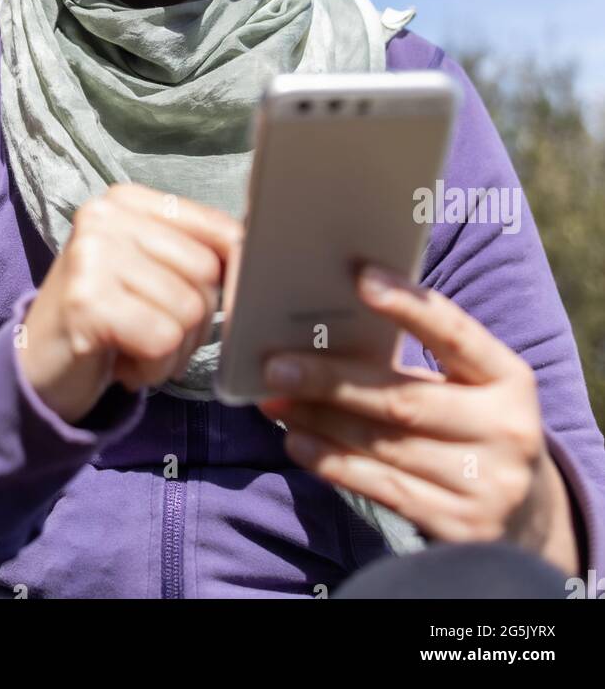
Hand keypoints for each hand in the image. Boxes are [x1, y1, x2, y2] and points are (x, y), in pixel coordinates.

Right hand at [18, 183, 242, 425]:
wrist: (36, 366)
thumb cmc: (107, 317)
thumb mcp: (150, 270)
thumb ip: (196, 252)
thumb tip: (261, 253)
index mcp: (128, 199)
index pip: (219, 228)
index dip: (237, 275)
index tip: (220, 304)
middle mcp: (106, 216)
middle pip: (207, 274)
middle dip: (194, 322)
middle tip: (153, 332)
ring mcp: (92, 255)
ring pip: (189, 311)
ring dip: (172, 350)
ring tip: (134, 346)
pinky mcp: (87, 301)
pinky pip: (163, 340)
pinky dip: (153, 368)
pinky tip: (123, 363)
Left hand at [257, 263, 580, 575]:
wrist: (528, 516)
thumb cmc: (476, 427)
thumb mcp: (472, 389)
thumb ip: (423, 360)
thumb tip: (329, 334)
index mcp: (510, 379)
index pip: (456, 334)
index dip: (409, 306)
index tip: (361, 277)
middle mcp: (506, 431)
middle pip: (404, 399)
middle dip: (332, 379)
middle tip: (277, 364)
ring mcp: (486, 485)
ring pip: (385, 445)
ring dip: (321, 420)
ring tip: (276, 400)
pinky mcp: (459, 528)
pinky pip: (383, 488)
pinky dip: (333, 463)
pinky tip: (298, 443)